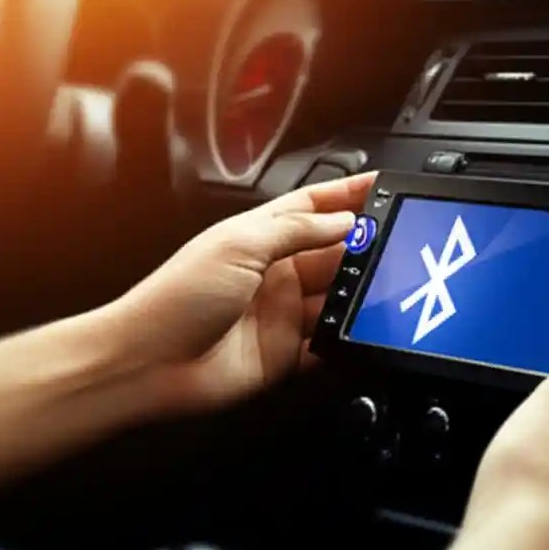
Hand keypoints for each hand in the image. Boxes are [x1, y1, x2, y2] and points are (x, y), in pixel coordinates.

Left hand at [102, 172, 374, 412]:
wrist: (147, 363)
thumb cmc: (176, 297)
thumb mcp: (239, 244)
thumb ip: (296, 230)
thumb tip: (343, 219)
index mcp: (260, 237)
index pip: (316, 207)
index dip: (351, 196)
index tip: (387, 187)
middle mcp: (274, 274)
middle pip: (335, 254)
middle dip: (367, 249)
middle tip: (400, 245)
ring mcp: (280, 315)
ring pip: (338, 300)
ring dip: (361, 295)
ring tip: (387, 289)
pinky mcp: (283, 356)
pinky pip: (327, 346)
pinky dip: (346, 341)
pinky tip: (361, 333)